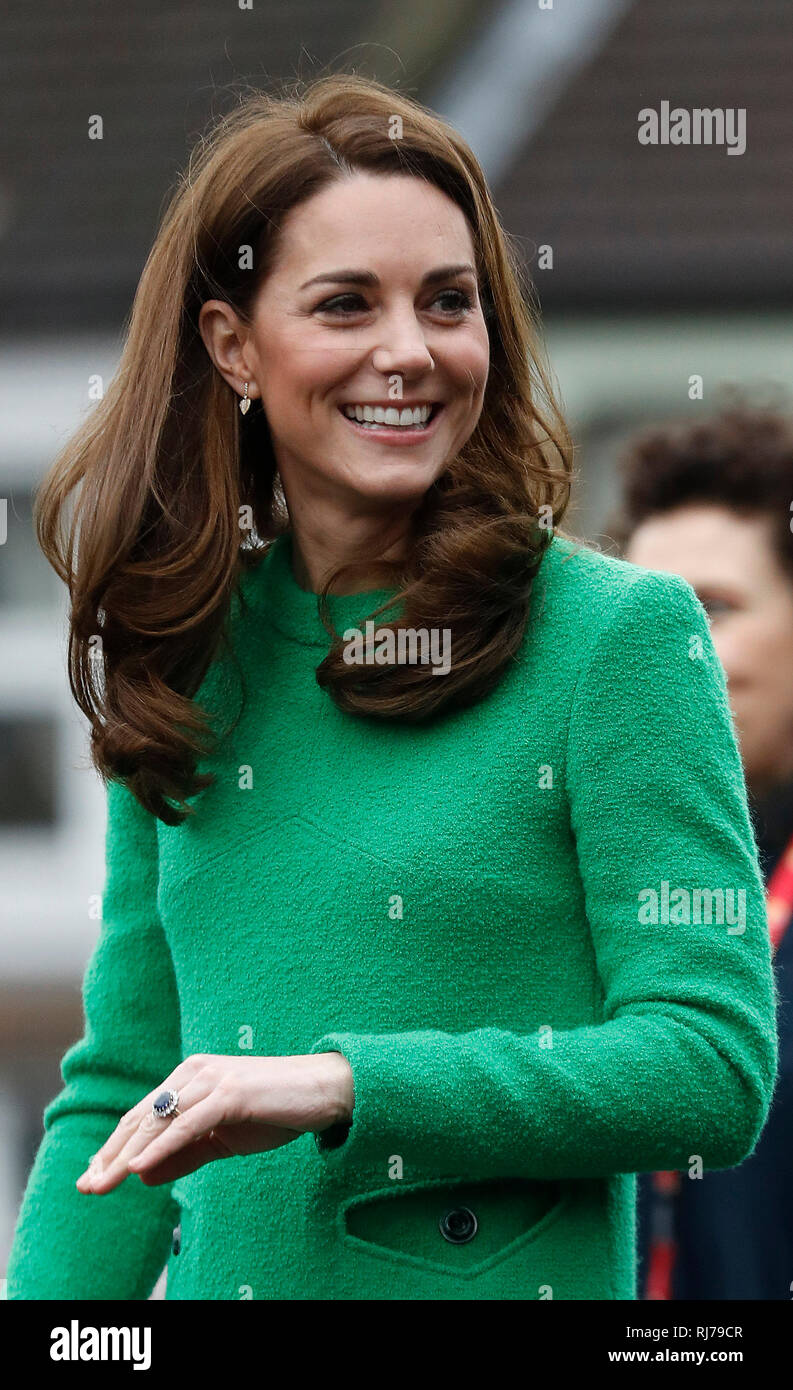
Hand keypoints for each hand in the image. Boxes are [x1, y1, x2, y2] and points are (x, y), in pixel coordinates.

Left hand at [75, 1051, 353, 1193]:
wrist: (325, 1090)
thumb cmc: (276, 1109)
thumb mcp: (224, 1137)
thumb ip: (184, 1153)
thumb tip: (142, 1175)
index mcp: (190, 1077)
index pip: (142, 1115)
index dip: (114, 1147)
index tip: (92, 1177)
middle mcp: (194, 1072)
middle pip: (141, 1117)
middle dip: (110, 1154)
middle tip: (86, 1186)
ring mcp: (211, 1080)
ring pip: (157, 1121)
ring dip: (125, 1155)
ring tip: (102, 1182)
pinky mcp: (229, 1093)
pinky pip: (186, 1125)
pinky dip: (159, 1147)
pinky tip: (138, 1168)